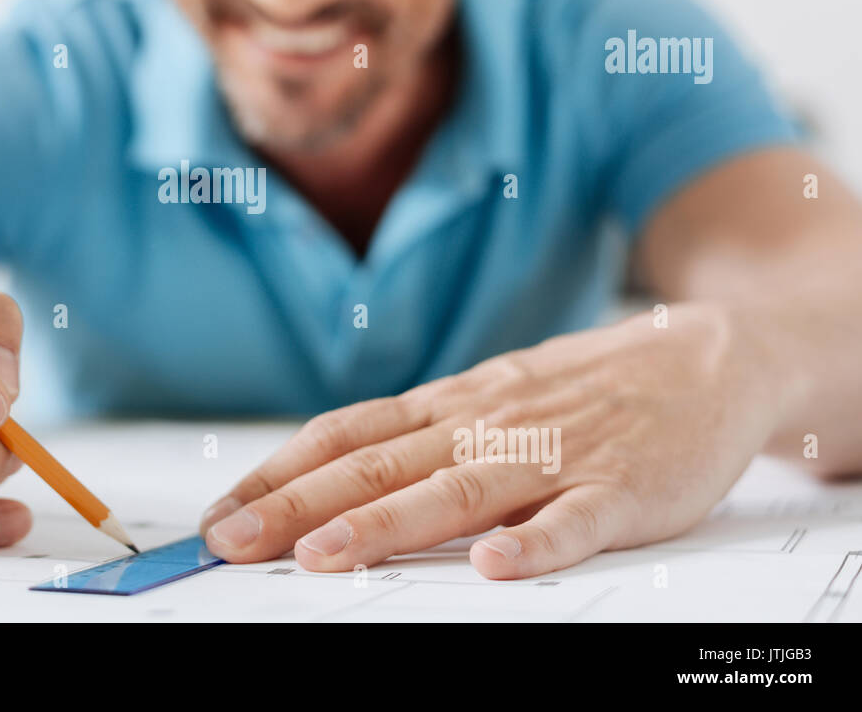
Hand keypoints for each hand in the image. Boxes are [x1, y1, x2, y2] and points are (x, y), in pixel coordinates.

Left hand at [200, 303, 781, 577]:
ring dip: (388, 524)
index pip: (344, 436)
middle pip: (378, 466)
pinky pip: (575, 520)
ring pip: (458, 491)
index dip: (277, 473)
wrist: (704, 355)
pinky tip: (496, 568)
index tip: (220, 513)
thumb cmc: (583, 386)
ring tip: (324, 555)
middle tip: (231, 541)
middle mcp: (486, 424)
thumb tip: (329, 477)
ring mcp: (553, 454)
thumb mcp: (489, 396)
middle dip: (296, 505)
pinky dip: (535, 545)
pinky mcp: (623, 488)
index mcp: (450, 405)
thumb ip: (420, 437)